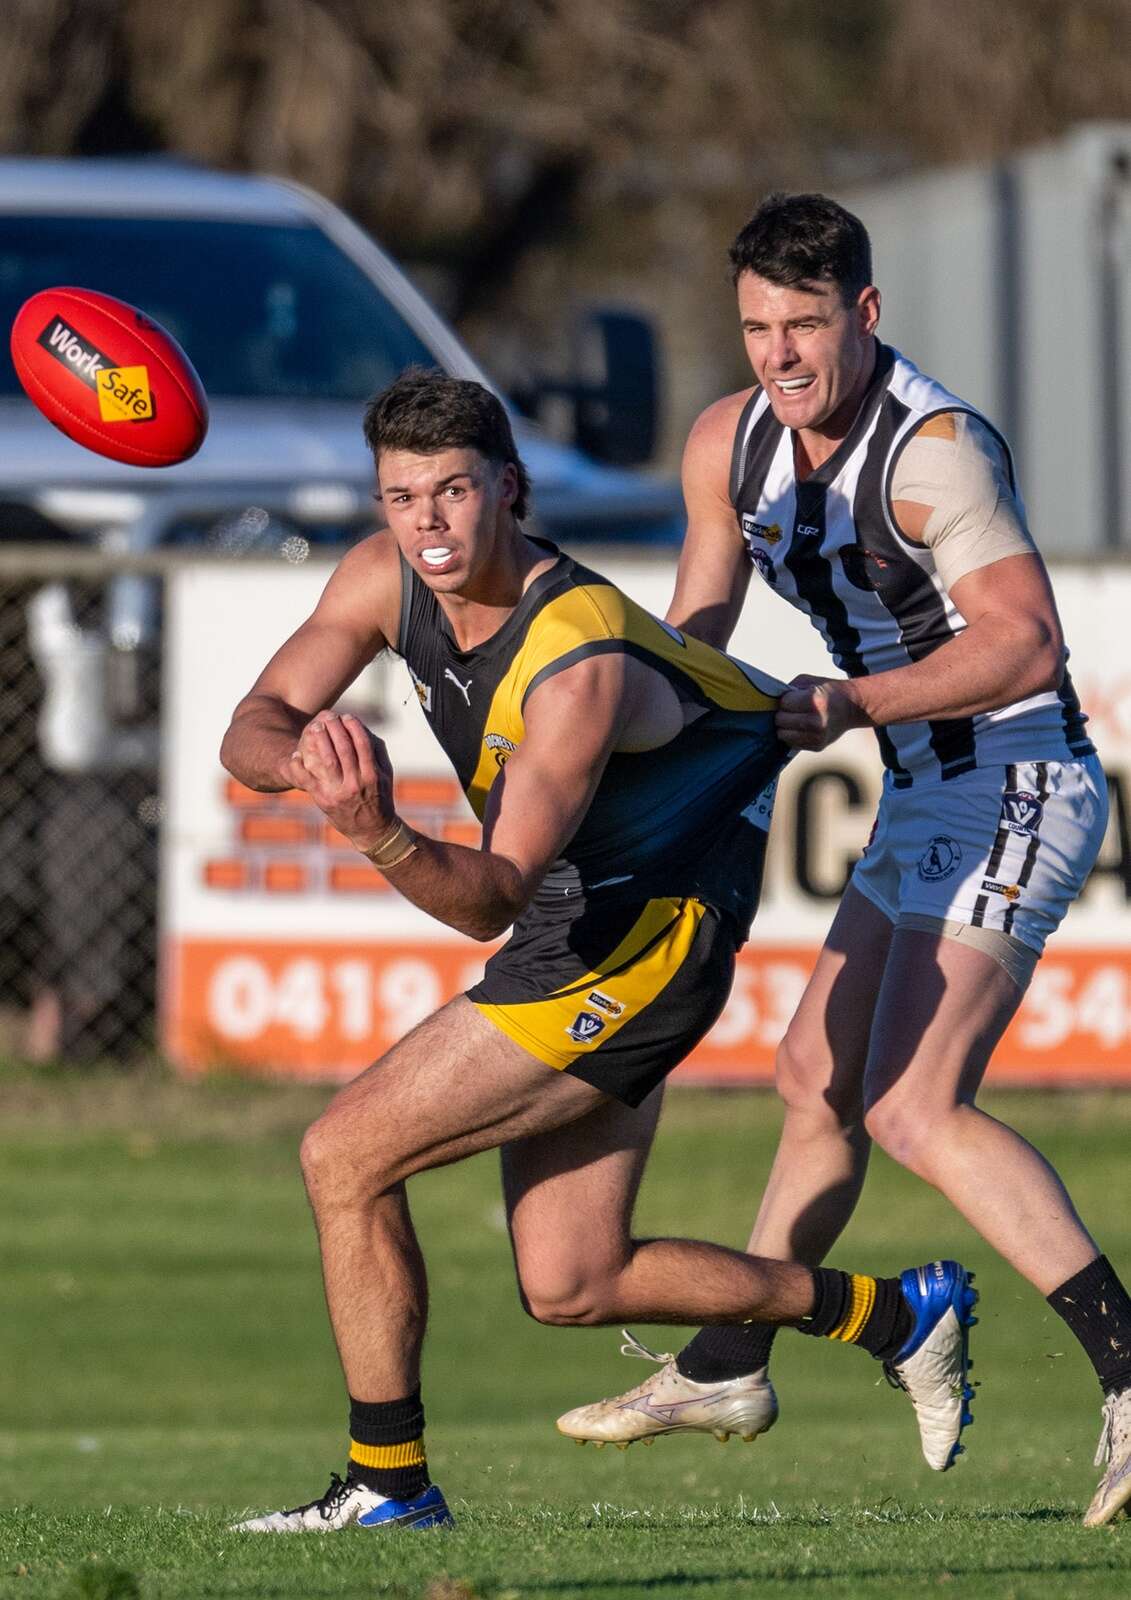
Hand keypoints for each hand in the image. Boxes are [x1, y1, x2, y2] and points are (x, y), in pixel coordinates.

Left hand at [286, 711, 396, 848]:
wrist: (372, 830)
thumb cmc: (379, 798)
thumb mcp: (386, 776)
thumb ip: (377, 752)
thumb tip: (364, 729)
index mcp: (372, 775)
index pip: (362, 744)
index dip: (354, 727)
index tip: (347, 716)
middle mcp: (356, 783)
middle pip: (343, 749)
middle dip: (335, 729)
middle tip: (328, 715)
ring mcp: (338, 792)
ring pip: (327, 760)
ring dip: (319, 741)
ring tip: (314, 727)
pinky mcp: (323, 800)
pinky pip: (308, 780)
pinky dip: (300, 766)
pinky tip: (296, 753)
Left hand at [775, 674, 867, 750]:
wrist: (852, 707)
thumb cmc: (829, 692)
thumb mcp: (810, 682)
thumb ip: (789, 689)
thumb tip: (772, 701)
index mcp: (815, 702)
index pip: (784, 704)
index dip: (786, 700)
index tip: (794, 698)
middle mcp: (817, 721)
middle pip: (781, 720)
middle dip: (784, 713)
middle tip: (794, 709)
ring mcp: (817, 737)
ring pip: (783, 734)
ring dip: (786, 726)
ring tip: (797, 718)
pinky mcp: (817, 746)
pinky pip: (792, 743)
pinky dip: (793, 735)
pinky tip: (803, 727)